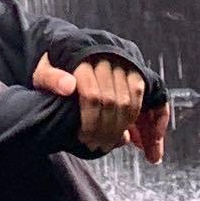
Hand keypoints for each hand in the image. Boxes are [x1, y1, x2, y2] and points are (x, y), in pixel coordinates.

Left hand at [33, 52, 169, 161]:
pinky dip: (156, 123)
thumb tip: (69, 86)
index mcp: (85, 56)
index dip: (91, 123)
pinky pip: (154, 97)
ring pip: (135, 100)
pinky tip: (153, 147)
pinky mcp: (138, 72)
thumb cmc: (55, 66)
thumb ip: (50, 78)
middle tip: (101, 148)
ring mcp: (126, 63)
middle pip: (116, 101)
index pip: (93, 95)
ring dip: (135, 131)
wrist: (70, 48)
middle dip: (111, 132)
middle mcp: (109, 57)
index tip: (86, 142)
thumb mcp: (42, 71)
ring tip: (130, 152)